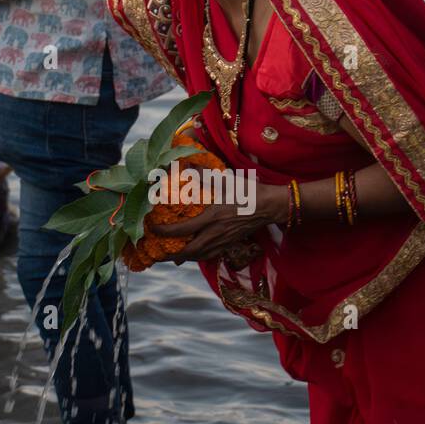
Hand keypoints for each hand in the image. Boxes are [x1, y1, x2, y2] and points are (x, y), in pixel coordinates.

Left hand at [155, 182, 285, 261]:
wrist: (271, 206)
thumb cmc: (249, 192)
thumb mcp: (226, 181)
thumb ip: (205, 175)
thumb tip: (188, 165)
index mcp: (211, 218)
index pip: (182, 230)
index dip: (165, 232)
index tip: (153, 229)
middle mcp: (215, 233)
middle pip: (189, 251)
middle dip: (172, 255)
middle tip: (159, 254)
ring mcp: (224, 241)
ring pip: (201, 256)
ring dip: (186, 258)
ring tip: (175, 258)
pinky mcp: (232, 243)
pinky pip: (212, 255)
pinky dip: (201, 257)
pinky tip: (198, 254)